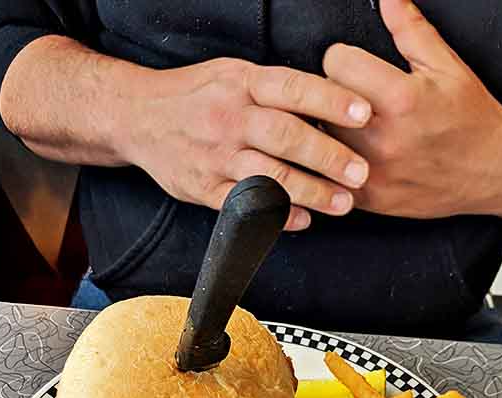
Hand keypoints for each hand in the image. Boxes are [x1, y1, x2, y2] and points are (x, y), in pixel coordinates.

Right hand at [125, 57, 372, 229]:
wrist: (137, 118)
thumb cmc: (196, 96)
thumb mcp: (232, 75)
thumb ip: (274, 90)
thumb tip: (328, 103)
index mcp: (240, 84)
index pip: (293, 88)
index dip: (331, 101)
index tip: (364, 114)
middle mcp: (228, 119)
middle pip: (285, 137)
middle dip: (328, 157)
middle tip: (361, 172)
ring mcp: (215, 157)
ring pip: (269, 177)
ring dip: (311, 193)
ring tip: (343, 203)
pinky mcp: (203, 188)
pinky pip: (244, 207)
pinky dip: (276, 217)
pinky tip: (303, 220)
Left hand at [322, 0, 501, 218]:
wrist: (493, 172)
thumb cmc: (473, 120)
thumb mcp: (447, 66)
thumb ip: (410, 30)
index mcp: (401, 100)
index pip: (336, 64)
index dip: (344, 59)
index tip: (353, 66)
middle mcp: (384, 139)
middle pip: (324, 102)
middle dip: (335, 94)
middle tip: (355, 98)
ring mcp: (374, 173)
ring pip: (322, 140)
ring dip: (331, 131)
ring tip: (356, 128)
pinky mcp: (370, 198)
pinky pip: (331, 175)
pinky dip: (335, 164)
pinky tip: (353, 156)